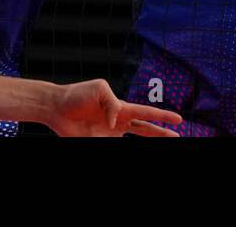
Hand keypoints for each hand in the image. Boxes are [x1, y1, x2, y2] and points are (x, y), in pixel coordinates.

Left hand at [45, 79, 182, 136]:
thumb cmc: (78, 94)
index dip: (163, 116)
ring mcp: (109, 135)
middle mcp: (118, 123)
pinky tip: (120, 141)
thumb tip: (115, 122)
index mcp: (122, 108)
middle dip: (161, 134)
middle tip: (177, 137)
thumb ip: (112, 104)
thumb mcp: (99, 89)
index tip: (179, 119)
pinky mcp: (97, 142)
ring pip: (132, 142)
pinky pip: (111, 146)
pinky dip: (120, 147)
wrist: (56, 107)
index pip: (147, 113)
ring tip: (161, 142)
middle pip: (145, 130)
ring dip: (146, 143)